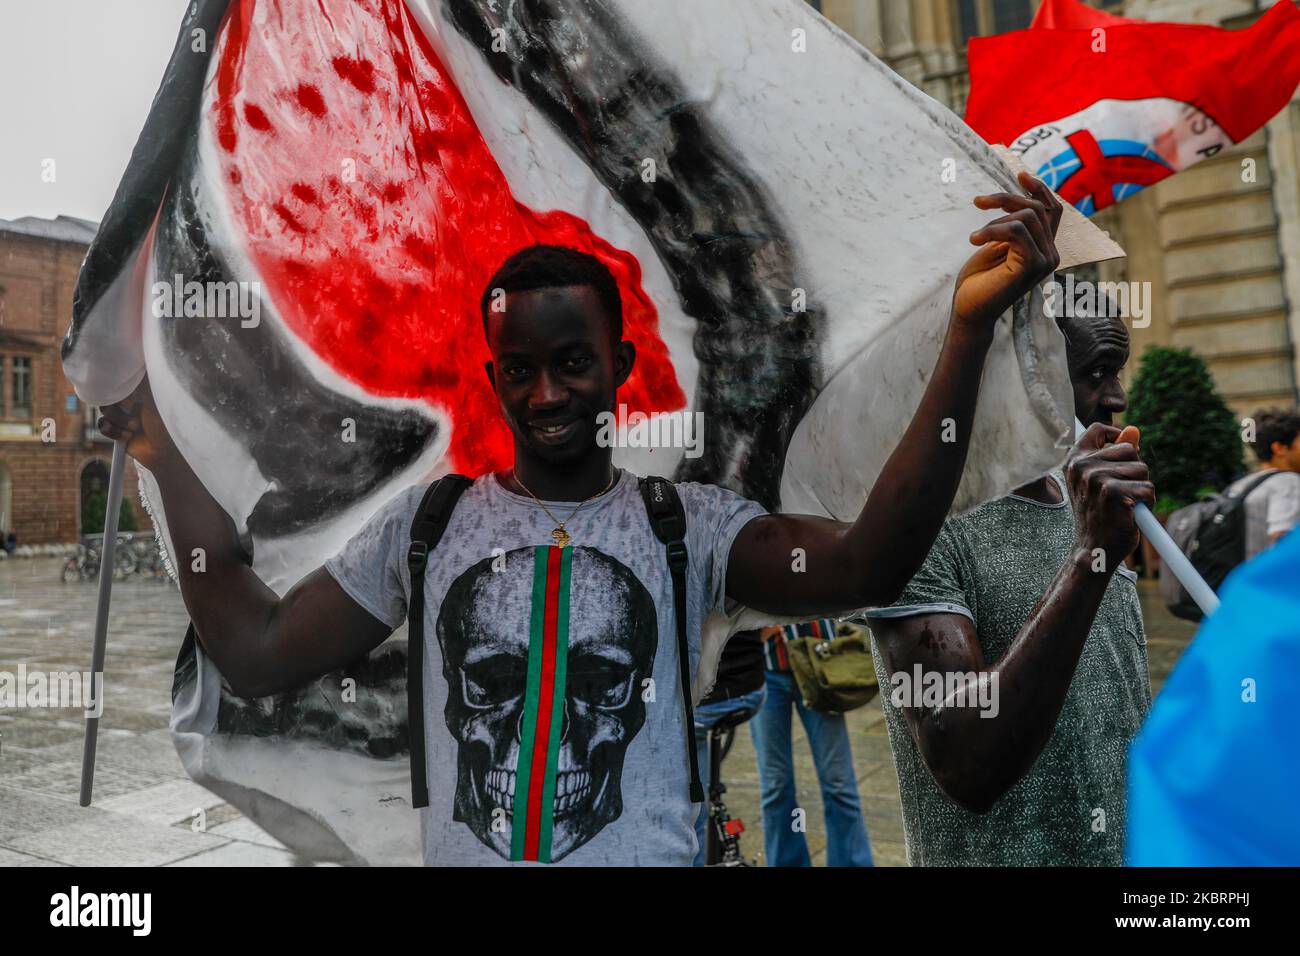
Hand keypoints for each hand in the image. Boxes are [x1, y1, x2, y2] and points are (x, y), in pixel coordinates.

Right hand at [96, 379, 177, 471]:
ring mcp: (120, 415)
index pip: (120, 381)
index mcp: (138, 391)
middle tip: (137, 419)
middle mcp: (128, 401)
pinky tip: (127, 437)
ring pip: (105, 411)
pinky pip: (102, 426)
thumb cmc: (164, 425)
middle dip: (121, 409)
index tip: (130, 399)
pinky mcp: (115, 429)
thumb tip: (135, 366)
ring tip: (136, 429)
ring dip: (120, 422)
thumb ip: (141, 386)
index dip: (120, 389)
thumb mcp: (154, 402)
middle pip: (109, 396)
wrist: (163, 451)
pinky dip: (114, 432)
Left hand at [952, 172, 1062, 336]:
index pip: (1052, 210)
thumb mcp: (996, 245)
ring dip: (994, 220)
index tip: (1020, 174)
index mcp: (1044, 248)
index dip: (1039, 189)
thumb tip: (1021, 198)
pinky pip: (1017, 230)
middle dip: (1005, 199)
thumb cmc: (978, 280)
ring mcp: (1045, 260)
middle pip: (1036, 208)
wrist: (969, 310)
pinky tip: (974, 240)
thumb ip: (1013, 226)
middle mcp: (1051, 254)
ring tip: (974, 237)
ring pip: (1027, 216)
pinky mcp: (1032, 265)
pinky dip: (993, 229)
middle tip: (978, 202)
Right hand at [1065, 423, 1153, 569]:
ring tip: (1124, 505)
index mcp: (1074, 460)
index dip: (1116, 437)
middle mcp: (1082, 466)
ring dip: (1141, 488)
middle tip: (1119, 493)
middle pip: (1130, 449)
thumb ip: (1115, 452)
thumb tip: (1134, 430)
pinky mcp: (1114, 493)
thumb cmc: (1099, 513)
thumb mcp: (1101, 479)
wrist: (1093, 549)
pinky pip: (1148, 489)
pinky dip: (1146, 503)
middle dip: (1134, 470)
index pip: (1099, 429)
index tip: (1120, 455)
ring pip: (1142, 469)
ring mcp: (1096, 478)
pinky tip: (1130, 514)